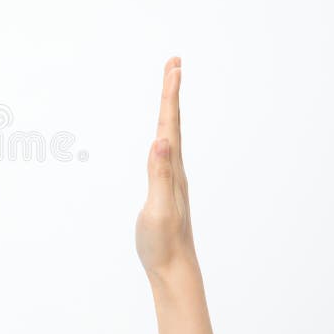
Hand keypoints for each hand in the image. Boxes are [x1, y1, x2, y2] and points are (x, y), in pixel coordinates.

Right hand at [136, 57, 196, 277]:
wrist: (173, 270)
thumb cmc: (163, 242)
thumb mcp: (159, 209)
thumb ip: (160, 175)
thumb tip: (161, 141)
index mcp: (171, 169)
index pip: (170, 125)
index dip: (170, 96)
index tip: (174, 67)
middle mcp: (174, 169)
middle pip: (172, 123)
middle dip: (171, 92)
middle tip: (173, 64)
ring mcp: (171, 178)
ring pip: (170, 135)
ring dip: (169, 110)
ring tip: (169, 90)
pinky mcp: (165, 188)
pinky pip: (164, 151)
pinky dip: (163, 133)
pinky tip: (162, 137)